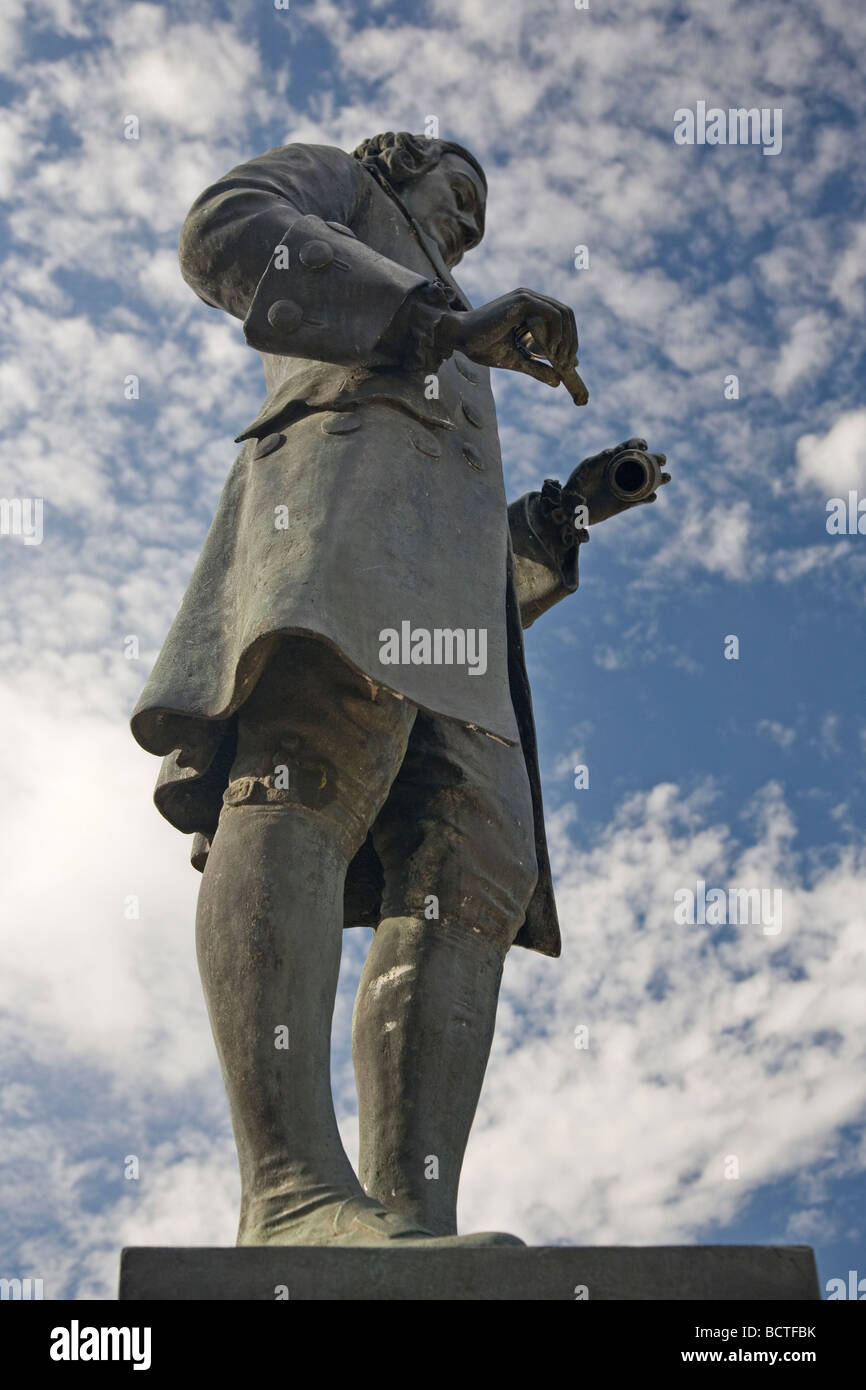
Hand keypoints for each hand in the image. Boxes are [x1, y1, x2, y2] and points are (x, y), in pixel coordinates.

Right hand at [444, 289, 577, 384]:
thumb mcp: (516, 360)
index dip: (569, 340)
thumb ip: (536, 367)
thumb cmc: (483, 347)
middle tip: (568, 364)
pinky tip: (550, 350)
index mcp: (529, 308)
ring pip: (563, 314)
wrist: (461, 338)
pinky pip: (553, 314)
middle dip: (572, 341)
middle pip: (566, 315)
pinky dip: (557, 334)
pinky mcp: (523, 300)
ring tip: (559, 360)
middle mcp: (530, 298)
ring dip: (566, 339)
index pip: (560, 318)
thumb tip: (557, 381)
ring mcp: (527, 297)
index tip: (569, 363)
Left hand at [562, 438, 669, 525]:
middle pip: (645, 462)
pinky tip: (652, 496)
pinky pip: (640, 500)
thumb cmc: (575, 485)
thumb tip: (611, 452)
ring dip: (660, 479)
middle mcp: (621, 472)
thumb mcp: (585, 469)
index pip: (630, 447)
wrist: (571, 509)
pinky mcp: (624, 504)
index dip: (639, 443)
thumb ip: (597, 460)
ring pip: (647, 481)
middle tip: (662, 460)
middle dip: (657, 458)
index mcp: (613, 459)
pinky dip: (648, 498)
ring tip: (667, 477)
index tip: (643, 446)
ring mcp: (624, 488)